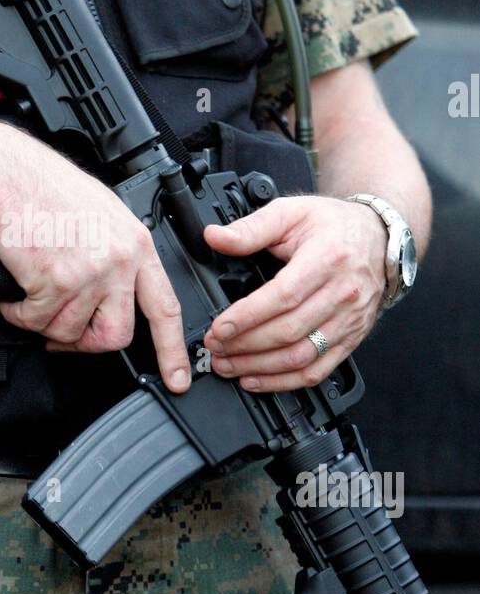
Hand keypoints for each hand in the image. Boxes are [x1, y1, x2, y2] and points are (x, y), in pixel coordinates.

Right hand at [0, 125, 190, 394]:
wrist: (9, 177)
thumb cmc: (48, 192)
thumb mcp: (103, 218)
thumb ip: (118, 258)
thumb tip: (112, 299)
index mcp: (136, 247)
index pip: (165, 308)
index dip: (172, 350)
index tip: (177, 379)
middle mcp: (119, 262)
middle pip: (114, 335)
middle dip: (84, 343)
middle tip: (62, 333)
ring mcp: (89, 273)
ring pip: (68, 332)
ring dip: (43, 322)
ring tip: (31, 294)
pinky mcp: (56, 281)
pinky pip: (36, 321)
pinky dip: (19, 313)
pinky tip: (15, 291)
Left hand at [202, 195, 386, 391]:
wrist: (378, 237)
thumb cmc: (334, 225)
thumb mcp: (291, 212)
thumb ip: (251, 228)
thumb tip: (215, 237)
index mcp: (327, 258)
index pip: (284, 297)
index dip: (248, 316)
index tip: (220, 327)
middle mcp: (343, 293)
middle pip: (289, 331)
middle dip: (245, 344)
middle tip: (215, 346)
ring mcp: (350, 320)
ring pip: (301, 356)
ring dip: (259, 367)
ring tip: (228, 365)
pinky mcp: (351, 338)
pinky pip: (318, 370)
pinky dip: (284, 382)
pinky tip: (257, 379)